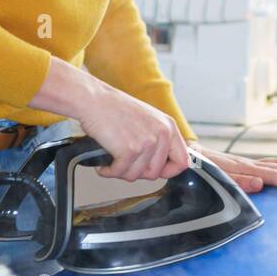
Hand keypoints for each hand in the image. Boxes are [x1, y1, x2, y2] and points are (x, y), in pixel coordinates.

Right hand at [29, 56, 187, 181]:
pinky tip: (103, 162)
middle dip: (137, 172)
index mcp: (168, 126)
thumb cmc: (114, 108)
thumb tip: (162, 166)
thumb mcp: (147, 119)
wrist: (93, 99)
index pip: (183, 161)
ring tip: (112, 158)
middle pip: (155, 174)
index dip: (168, 172)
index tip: (154, 171)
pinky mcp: (129, 150)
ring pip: (136, 176)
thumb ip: (158, 139)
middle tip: (124, 161)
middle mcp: (161, 134)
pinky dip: (108, 171)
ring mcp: (146, 143)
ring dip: (120, 171)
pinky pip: (120, 173)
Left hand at [194, 148, 276, 193]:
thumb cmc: (197, 171)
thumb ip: (237, 182)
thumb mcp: (214, 178)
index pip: (273, 175)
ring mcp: (245, 163)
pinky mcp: (242, 164)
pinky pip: (268, 165)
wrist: (183, 155)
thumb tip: (260, 182)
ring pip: (276, 164)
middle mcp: (247, 164)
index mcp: (242, 168)